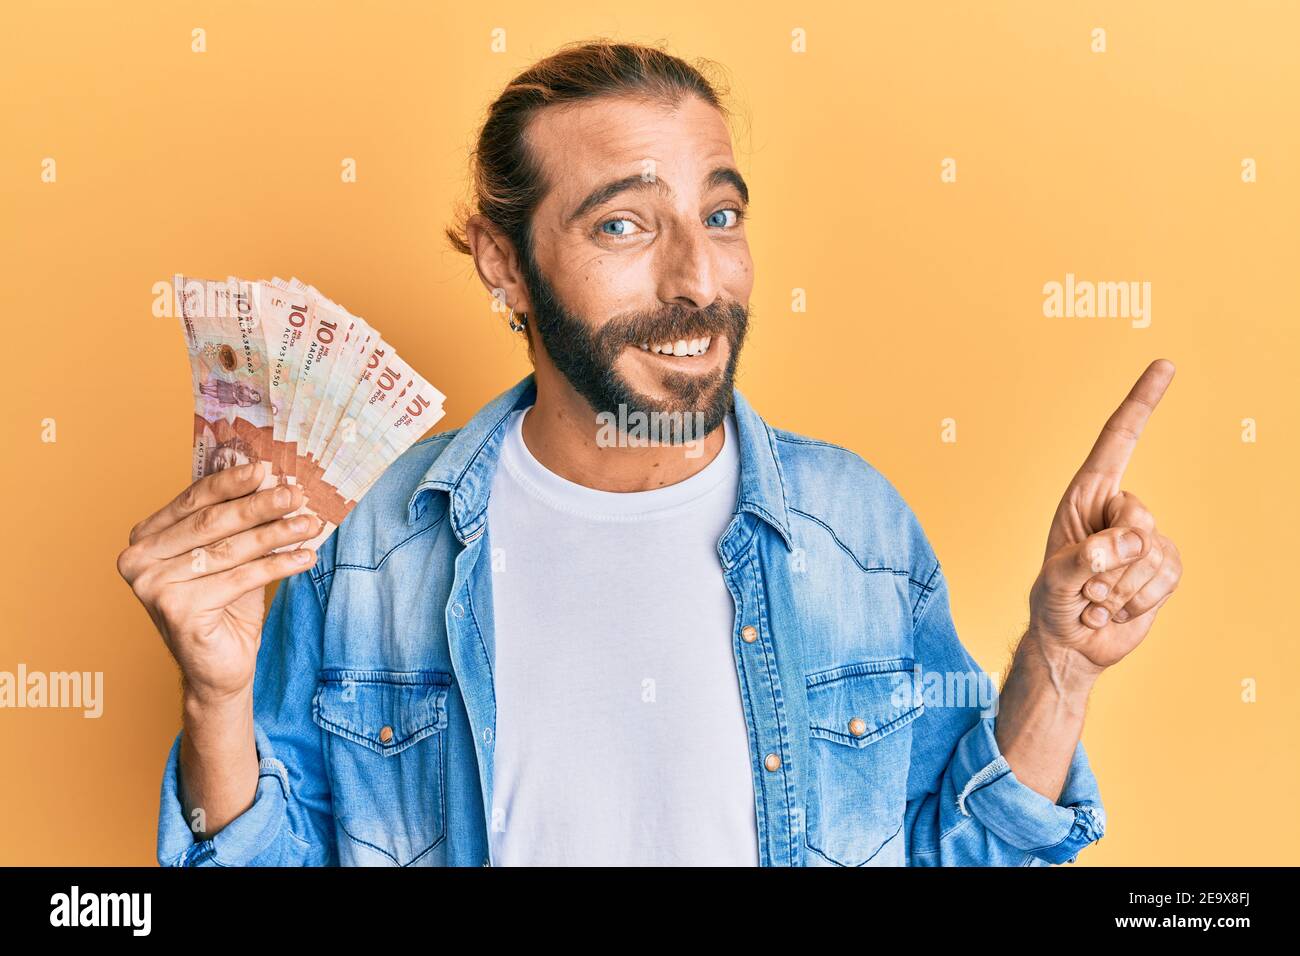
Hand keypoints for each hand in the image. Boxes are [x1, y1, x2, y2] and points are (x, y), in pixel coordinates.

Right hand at [116, 462, 321, 705]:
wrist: (219, 669)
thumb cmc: (225, 608)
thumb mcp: (231, 556)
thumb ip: (238, 521)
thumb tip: (270, 477)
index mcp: (145, 538)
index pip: (193, 500)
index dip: (231, 483)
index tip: (266, 468)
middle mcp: (139, 560)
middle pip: (211, 522)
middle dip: (259, 505)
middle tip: (296, 493)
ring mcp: (153, 586)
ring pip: (229, 549)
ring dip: (276, 534)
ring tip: (310, 524)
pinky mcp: (177, 610)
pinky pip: (240, 578)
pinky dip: (278, 565)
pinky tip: (305, 557)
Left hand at [1027, 359, 1182, 672]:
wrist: (1071, 645)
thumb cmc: (1052, 605)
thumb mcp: (1055, 580)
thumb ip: (1086, 558)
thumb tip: (1129, 541)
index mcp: (1084, 496)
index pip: (1118, 440)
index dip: (1142, 401)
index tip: (1165, 363)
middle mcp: (1117, 511)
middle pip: (1138, 513)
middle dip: (1109, 557)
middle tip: (1084, 584)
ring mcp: (1143, 539)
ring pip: (1153, 552)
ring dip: (1119, 588)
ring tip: (1094, 599)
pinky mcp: (1162, 568)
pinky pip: (1166, 576)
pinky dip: (1136, 602)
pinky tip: (1113, 610)